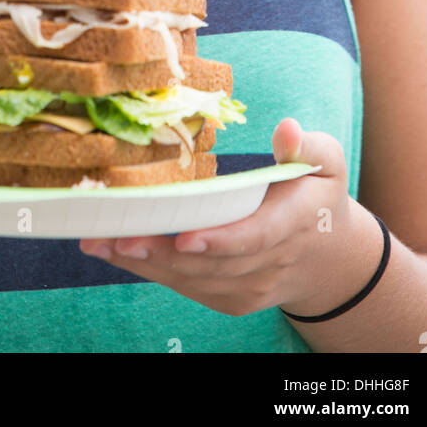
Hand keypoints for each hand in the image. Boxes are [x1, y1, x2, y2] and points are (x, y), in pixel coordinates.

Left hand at [80, 118, 360, 316]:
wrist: (326, 256)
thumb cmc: (318, 194)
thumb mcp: (326, 163)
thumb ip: (308, 145)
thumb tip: (287, 128)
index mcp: (295, 224)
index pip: (256, 237)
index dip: (220, 240)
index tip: (184, 238)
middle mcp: (271, 263)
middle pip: (213, 264)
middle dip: (162, 253)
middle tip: (116, 236)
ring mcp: (250, 286)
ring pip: (194, 281)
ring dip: (145, 264)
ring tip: (100, 243)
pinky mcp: (231, 298)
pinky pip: (188, 289)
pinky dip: (152, 272)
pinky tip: (116, 253)